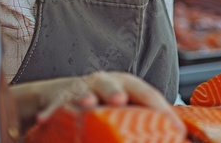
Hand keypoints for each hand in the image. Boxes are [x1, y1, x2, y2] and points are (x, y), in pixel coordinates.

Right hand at [10, 71, 180, 126]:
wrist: (62, 95)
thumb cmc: (101, 104)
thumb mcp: (123, 110)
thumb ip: (142, 121)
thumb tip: (174, 137)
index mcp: (127, 86)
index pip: (147, 94)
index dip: (162, 110)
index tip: (175, 128)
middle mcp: (106, 83)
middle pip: (114, 85)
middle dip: (116, 92)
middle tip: (119, 100)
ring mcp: (82, 88)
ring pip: (84, 91)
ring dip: (86, 97)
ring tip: (88, 104)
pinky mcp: (60, 96)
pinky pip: (56, 105)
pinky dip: (51, 112)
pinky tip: (45, 119)